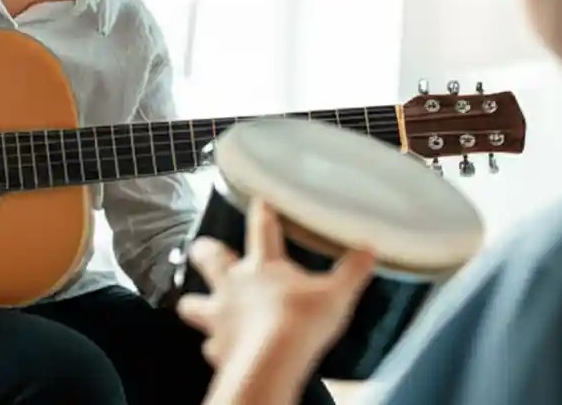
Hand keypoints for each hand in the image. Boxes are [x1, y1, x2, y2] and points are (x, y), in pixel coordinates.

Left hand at [176, 198, 376, 373]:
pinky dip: (214, 346)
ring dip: (193, 303)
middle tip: (201, 248)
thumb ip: (352, 272)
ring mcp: (219, 315)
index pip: (262, 227)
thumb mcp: (336, 294)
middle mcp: (234, 285)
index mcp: (263, 265)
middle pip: (209, 258)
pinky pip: (208, 345)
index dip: (262, 211)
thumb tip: (369, 251)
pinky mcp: (216, 347)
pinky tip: (221, 349)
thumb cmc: (301, 322)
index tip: (259, 199)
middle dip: (204, 251)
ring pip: (192, 304)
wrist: (272, 361)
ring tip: (193, 304)